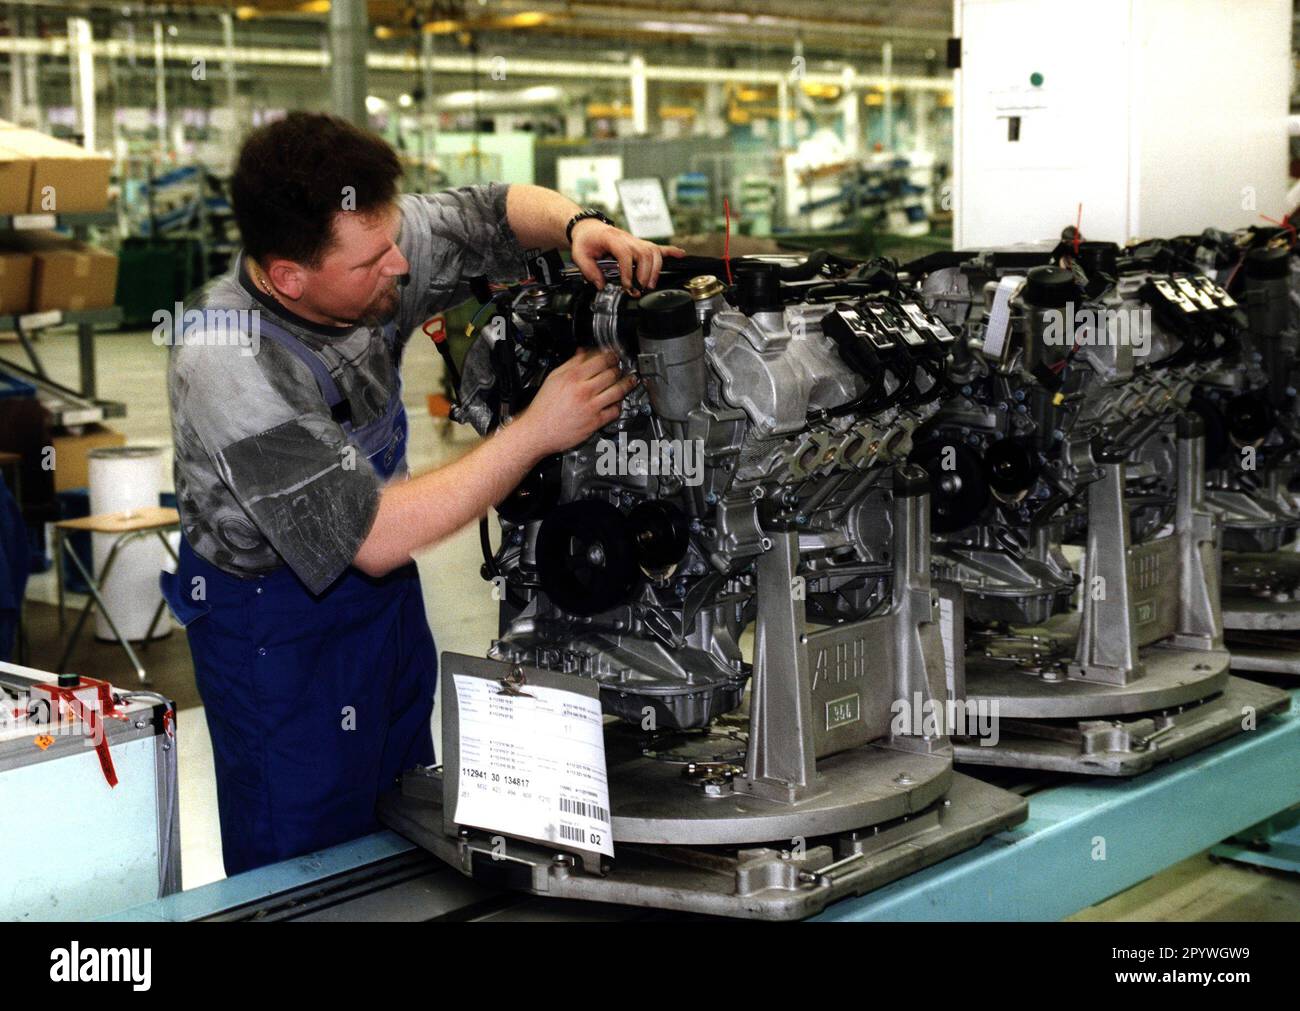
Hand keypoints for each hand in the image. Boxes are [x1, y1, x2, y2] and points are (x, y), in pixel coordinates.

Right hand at [514, 349, 636, 456]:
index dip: (611, 356)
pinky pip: (614, 411)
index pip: (601, 360)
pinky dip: (619, 405)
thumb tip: (583, 353)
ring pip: (618, 391)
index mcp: (572, 377)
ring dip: (626, 384)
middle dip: (619, 369)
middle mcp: (583, 391)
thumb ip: (570, 364)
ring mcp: (591, 407)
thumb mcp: (553, 378)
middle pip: (612, 374)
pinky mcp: (595, 422)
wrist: (538, 431)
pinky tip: (617, 401)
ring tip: (629, 382)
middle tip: (621, 368)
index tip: (614, 356)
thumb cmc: (543, 407)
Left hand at [569, 219, 685, 294]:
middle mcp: (628, 239)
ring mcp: (636, 241)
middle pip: (645, 254)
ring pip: (654, 252)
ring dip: (656, 270)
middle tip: (640, 289)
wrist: (588, 228)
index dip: (628, 271)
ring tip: (650, 284)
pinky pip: (659, 246)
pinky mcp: (640, 244)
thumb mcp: (579, 255)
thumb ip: (589, 271)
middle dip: (645, 274)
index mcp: (612, 239)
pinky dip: (671, 251)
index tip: (627, 285)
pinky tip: (681, 255)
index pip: (626, 254)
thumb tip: (602, 285)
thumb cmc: (585, 240)